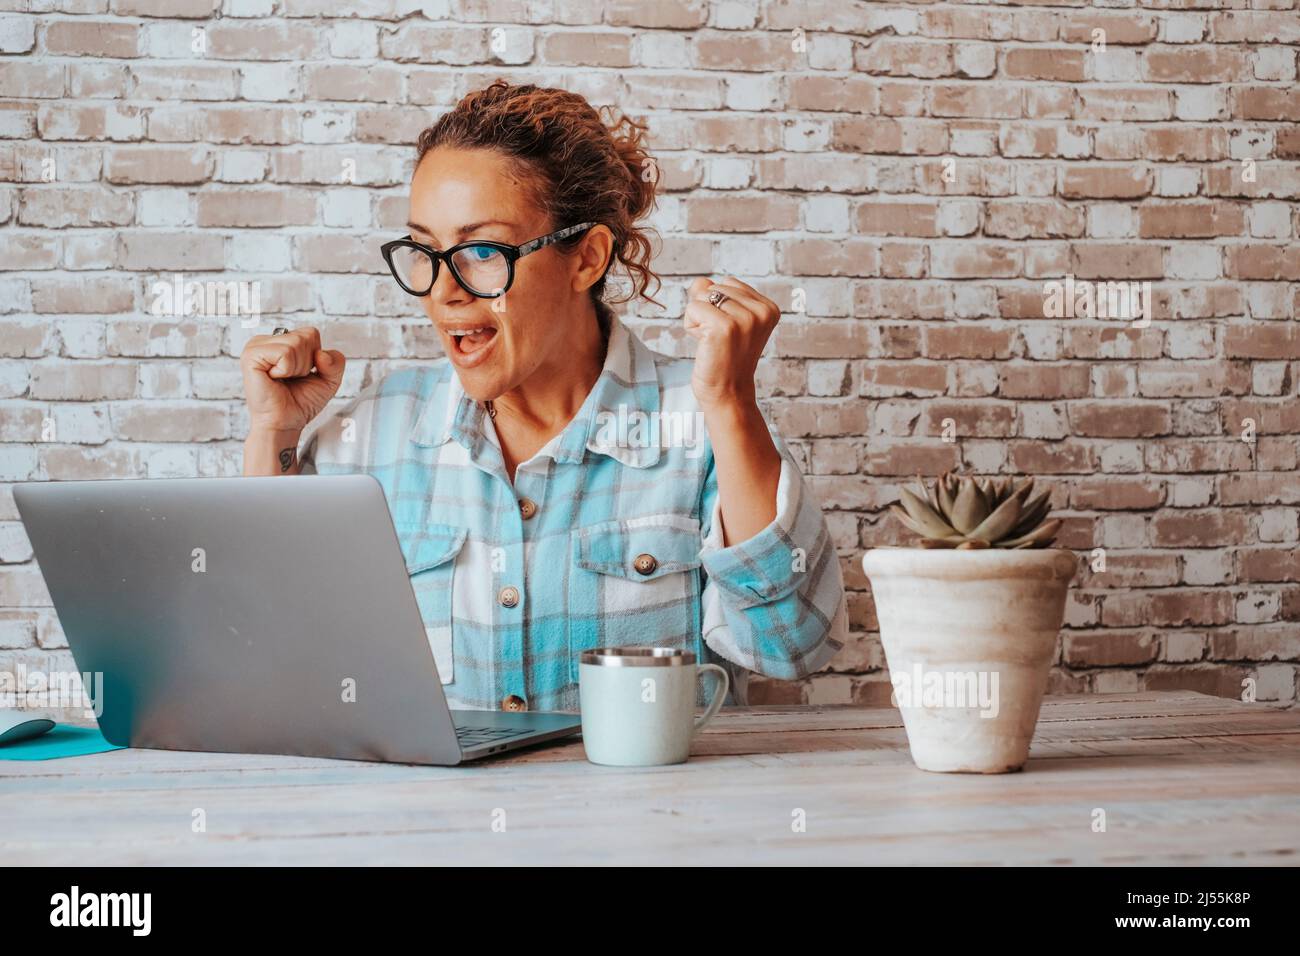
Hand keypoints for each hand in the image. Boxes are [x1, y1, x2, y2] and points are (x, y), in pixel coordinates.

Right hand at [240, 326, 345, 433]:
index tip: (300, 374)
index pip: (311, 333)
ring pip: (296, 343)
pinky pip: (285, 353)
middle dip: (306, 363)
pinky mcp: (251, 356)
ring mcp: (256, 346)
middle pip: (305, 336)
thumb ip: (336, 362)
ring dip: (297, 368)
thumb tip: (321, 353)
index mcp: (279, 341)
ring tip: (282, 379)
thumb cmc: (301, 402)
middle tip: (291, 379)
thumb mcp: (329, 380)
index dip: (315, 357)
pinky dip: (287, 370)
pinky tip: (274, 379)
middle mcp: (265, 340)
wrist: (285, 423)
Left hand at [683, 276, 779, 409]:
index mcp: (769, 308)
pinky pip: (693, 308)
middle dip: (707, 311)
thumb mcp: (726, 320)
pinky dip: (691, 325)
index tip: (729, 332)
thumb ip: (714, 294)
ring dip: (698, 319)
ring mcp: (745, 319)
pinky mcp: (724, 327)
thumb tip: (700, 281)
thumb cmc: (724, 357)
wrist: (728, 393)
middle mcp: (761, 312)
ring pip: (702, 296)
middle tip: (719, 340)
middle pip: (714, 287)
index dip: (719, 306)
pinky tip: (705, 344)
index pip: (729, 282)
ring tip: (713, 342)